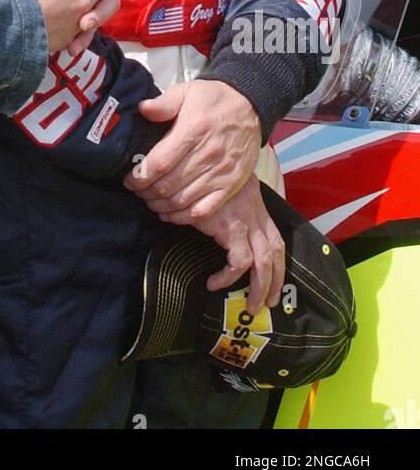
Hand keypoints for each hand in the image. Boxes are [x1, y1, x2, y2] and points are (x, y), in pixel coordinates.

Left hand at [122, 79, 260, 220]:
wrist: (250, 106)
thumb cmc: (214, 99)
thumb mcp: (187, 91)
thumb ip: (164, 103)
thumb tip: (142, 110)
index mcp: (193, 131)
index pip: (159, 163)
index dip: (139, 176)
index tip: (128, 180)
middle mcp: (208, 155)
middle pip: (168, 185)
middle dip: (146, 192)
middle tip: (136, 191)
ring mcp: (221, 172)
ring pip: (182, 200)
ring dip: (160, 206)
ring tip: (149, 201)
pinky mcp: (231, 184)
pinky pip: (204, 210)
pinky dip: (183, 216)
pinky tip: (170, 213)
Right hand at [191, 174, 285, 314]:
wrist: (192, 164)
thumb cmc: (199, 179)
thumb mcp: (218, 192)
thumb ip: (223, 207)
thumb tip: (213, 228)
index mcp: (256, 207)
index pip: (276, 239)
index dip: (278, 264)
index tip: (273, 282)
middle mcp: (256, 214)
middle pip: (276, 252)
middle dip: (275, 281)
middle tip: (268, 303)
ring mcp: (246, 220)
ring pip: (263, 262)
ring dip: (259, 287)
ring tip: (249, 305)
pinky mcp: (232, 227)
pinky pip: (239, 262)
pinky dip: (228, 277)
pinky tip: (214, 283)